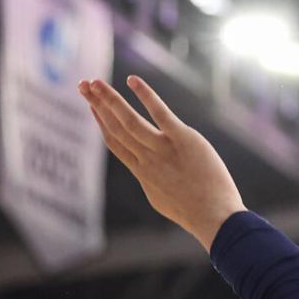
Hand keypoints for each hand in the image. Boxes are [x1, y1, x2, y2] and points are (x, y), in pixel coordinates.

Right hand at [79, 75, 243, 250]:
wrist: (215, 218)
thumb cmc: (195, 212)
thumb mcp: (164, 198)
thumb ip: (153, 180)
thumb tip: (148, 173)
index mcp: (141, 173)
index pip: (115, 143)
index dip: (100, 122)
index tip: (91, 106)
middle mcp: (147, 160)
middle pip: (116, 128)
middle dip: (97, 105)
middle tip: (83, 84)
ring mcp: (163, 150)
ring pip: (129, 121)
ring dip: (110, 99)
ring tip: (95, 82)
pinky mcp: (184, 140)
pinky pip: (161, 114)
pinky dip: (146, 96)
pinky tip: (133, 80)